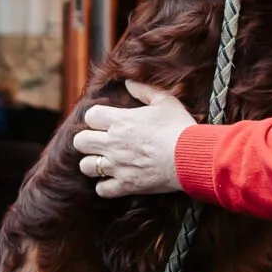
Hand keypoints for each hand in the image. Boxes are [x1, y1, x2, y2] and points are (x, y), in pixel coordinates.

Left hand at [72, 80, 195, 197]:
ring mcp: (117, 166)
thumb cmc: (179, 127)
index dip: (96, 118)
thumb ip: (144, 90)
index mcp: (120, 121)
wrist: (191, 157)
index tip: (105, 121)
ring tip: (105, 162)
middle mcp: (113, 143)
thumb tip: (128, 82)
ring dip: (93, 164)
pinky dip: (105, 186)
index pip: (90, 116)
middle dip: (87, 140)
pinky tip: (114, 180)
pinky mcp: (126, 185)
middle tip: (100, 142)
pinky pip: (102, 189)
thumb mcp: (165, 101)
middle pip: (80, 142)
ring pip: (86, 167)